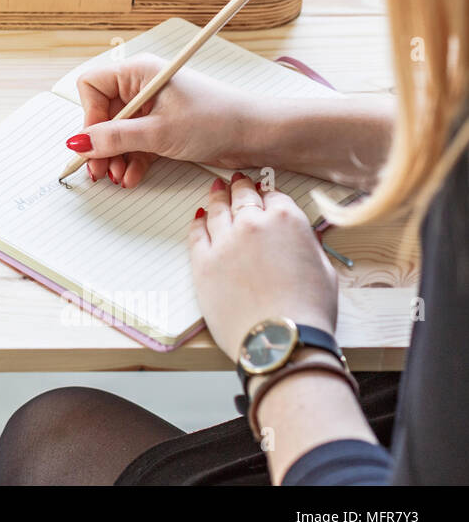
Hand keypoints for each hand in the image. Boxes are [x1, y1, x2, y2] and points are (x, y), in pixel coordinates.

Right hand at [68, 54, 263, 186]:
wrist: (256, 135)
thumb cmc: (217, 119)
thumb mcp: (159, 132)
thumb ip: (115, 138)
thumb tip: (80, 143)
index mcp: (140, 72)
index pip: (93, 86)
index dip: (89, 115)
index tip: (94, 141)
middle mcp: (143, 86)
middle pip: (103, 113)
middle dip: (100, 143)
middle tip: (98, 169)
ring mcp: (153, 108)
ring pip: (118, 132)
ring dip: (115, 156)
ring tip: (117, 177)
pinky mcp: (163, 126)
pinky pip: (135, 142)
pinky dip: (131, 160)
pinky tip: (131, 176)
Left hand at [188, 173, 337, 360]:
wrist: (281, 340)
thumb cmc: (309, 311)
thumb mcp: (324, 269)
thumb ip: (308, 245)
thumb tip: (300, 239)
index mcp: (287, 221)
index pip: (274, 197)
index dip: (269, 195)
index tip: (264, 193)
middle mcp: (252, 223)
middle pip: (243, 197)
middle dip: (241, 188)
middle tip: (237, 182)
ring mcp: (224, 241)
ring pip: (217, 209)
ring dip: (218, 197)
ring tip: (217, 190)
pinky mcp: (202, 261)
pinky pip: (196, 233)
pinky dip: (198, 222)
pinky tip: (200, 217)